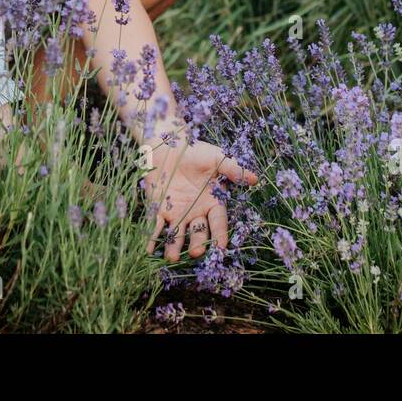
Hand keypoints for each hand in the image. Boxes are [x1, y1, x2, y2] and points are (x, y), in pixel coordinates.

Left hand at [143, 132, 256, 261]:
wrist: (170, 143)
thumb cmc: (197, 150)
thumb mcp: (217, 158)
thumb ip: (233, 169)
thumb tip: (255, 178)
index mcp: (212, 202)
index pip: (218, 222)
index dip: (220, 234)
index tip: (222, 247)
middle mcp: (196, 212)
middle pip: (198, 232)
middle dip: (197, 243)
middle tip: (196, 252)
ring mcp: (177, 213)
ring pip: (177, 233)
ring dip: (174, 246)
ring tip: (172, 257)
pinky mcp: (159, 209)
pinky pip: (155, 225)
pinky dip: (151, 237)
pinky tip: (147, 250)